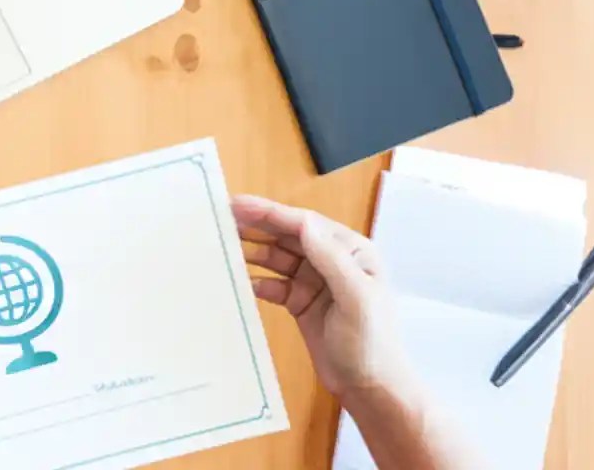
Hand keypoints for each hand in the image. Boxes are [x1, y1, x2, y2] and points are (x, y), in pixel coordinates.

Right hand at [233, 195, 411, 401]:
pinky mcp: (301, 302)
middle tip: (222, 216)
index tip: (239, 204)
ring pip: (277, 258)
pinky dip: (255, 281)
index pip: (305, 225)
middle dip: (257, 226)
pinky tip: (238, 280)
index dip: (271, 213)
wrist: (370, 387)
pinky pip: (273, 285)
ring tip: (222, 244)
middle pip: (288, 236)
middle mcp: (332, 261)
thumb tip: (304, 222)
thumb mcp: (356, 298)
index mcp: (351, 252)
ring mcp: (315, 282)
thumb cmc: (372, 342)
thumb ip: (331, 259)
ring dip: (252, 251)